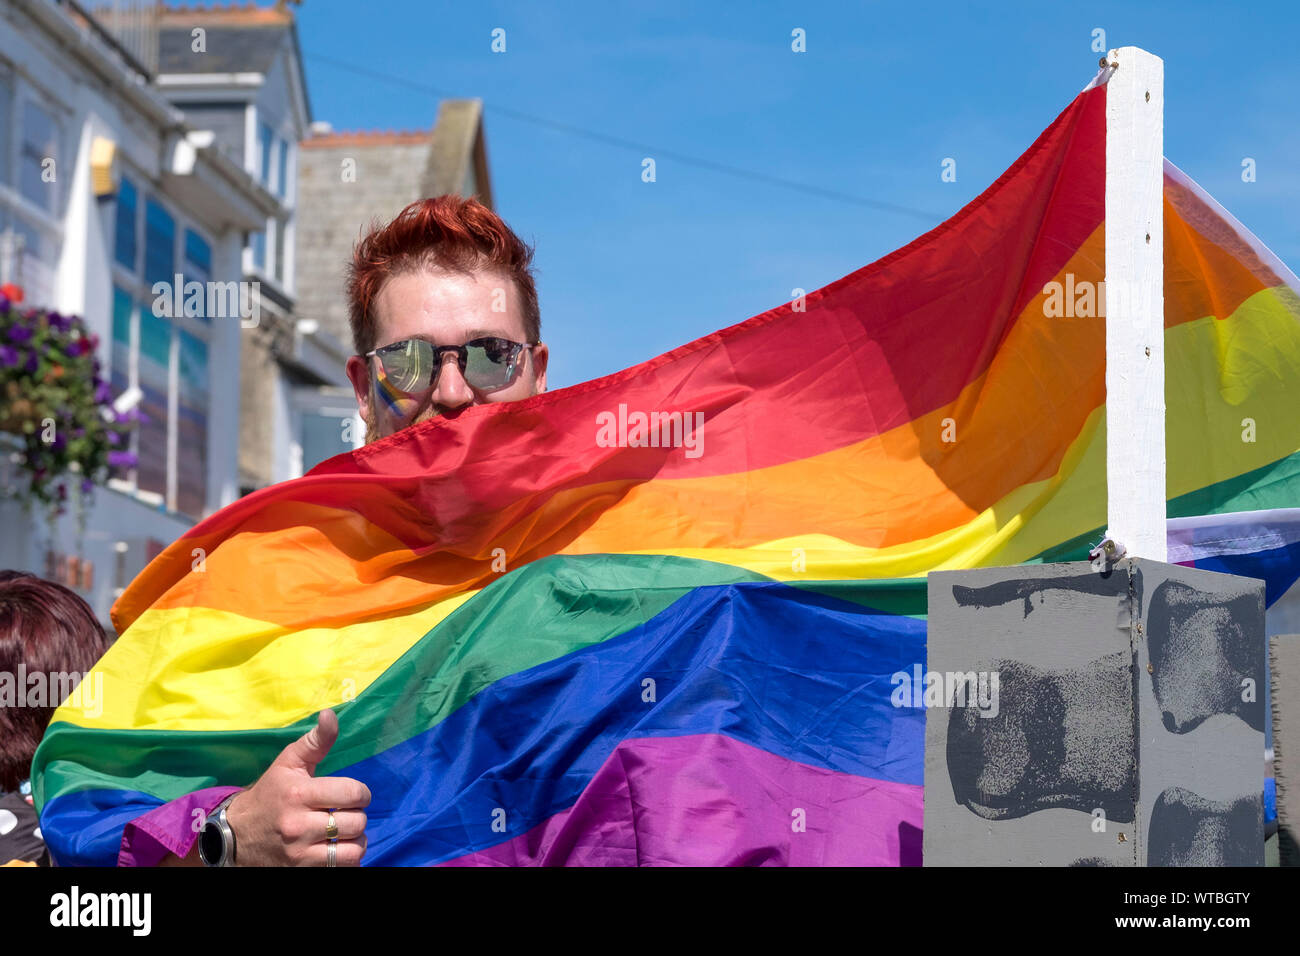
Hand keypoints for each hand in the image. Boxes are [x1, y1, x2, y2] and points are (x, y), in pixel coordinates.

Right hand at [226, 709, 370, 865]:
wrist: (234, 836)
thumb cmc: (269, 794)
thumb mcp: (288, 763)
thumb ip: (315, 741)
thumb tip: (330, 714)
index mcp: (298, 793)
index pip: (352, 793)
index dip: (360, 793)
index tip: (352, 794)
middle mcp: (298, 825)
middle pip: (356, 821)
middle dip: (357, 815)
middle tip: (346, 812)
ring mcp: (299, 853)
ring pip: (354, 848)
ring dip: (356, 839)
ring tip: (345, 832)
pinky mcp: (300, 871)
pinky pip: (344, 867)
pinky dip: (349, 858)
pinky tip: (340, 847)